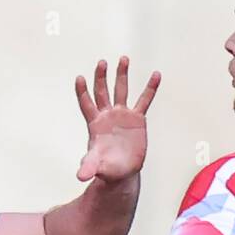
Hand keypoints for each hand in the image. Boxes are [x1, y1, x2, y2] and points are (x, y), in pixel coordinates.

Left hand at [74, 57, 161, 183]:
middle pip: (102, 92)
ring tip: (123, 59)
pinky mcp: (137, 119)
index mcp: (95, 124)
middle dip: (101, 77)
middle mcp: (107, 115)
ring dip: (122, 75)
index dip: (82, 92)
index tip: (79, 78)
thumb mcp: (97, 166)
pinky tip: (156, 74)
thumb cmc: (106, 168)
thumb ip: (89, 167)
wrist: (122, 170)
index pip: (86, 104)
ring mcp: (122, 115)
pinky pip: (144, 101)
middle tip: (102, 62)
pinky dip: (150, 88)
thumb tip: (80, 176)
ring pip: (121, 91)